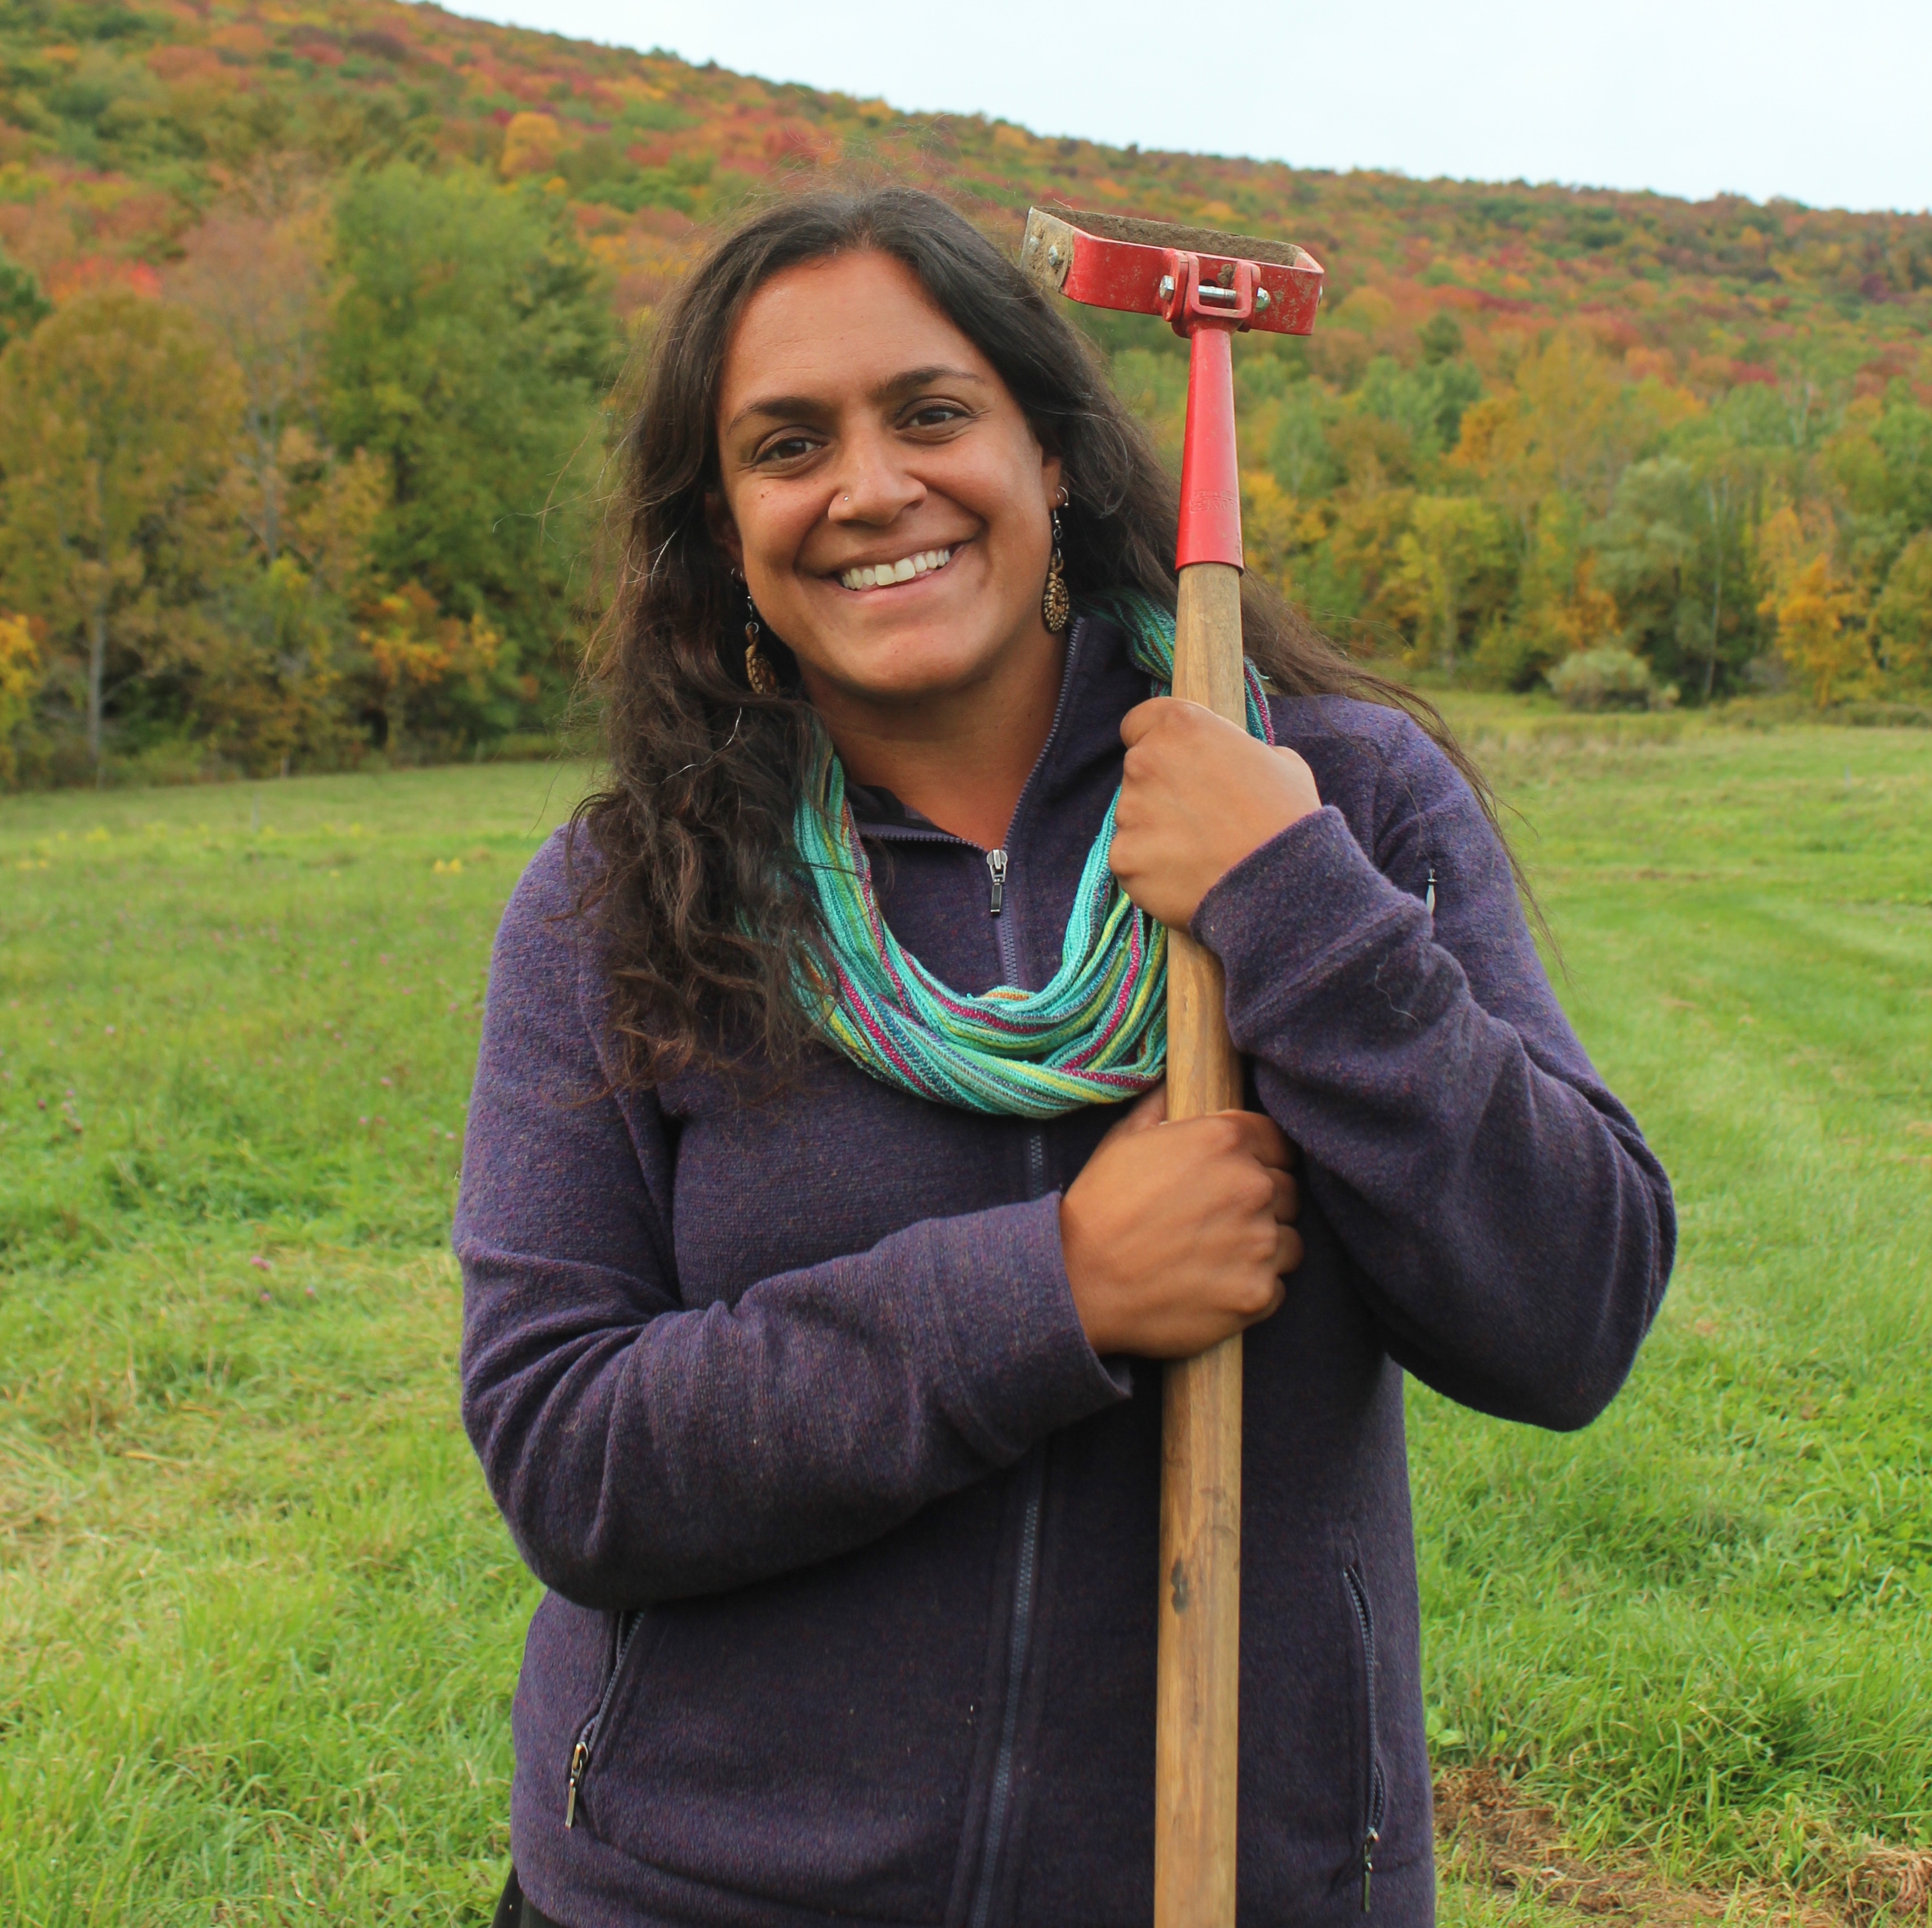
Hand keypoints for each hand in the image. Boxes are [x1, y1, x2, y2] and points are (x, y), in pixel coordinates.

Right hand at [1060, 1085, 1302, 1357]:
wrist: (1079, 1282)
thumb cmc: (1100, 1208)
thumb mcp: (1125, 1139)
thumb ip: (1163, 1106)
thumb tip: (1176, 1083)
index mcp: (1224, 1140)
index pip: (1278, 1142)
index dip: (1260, 1159)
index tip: (1237, 1177)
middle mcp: (1252, 1186)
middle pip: (1288, 1191)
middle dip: (1261, 1204)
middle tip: (1218, 1221)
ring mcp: (1259, 1243)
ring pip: (1289, 1241)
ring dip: (1263, 1248)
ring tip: (1215, 1256)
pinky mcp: (1257, 1293)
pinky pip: (1277, 1287)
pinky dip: (1253, 1288)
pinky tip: (1214, 1286)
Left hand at [1111, 698, 1320, 927]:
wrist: (1281, 882)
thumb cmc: (1285, 817)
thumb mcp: (1277, 760)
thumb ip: (1235, 750)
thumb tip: (1226, 761)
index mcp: (1181, 727)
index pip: (1139, 722)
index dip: (1155, 741)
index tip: (1173, 762)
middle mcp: (1145, 761)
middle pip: (1138, 772)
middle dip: (1161, 790)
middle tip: (1200, 816)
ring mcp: (1129, 811)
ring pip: (1133, 818)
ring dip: (1156, 831)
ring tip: (1199, 852)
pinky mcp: (1123, 857)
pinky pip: (1131, 859)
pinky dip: (1152, 869)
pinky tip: (1186, 877)